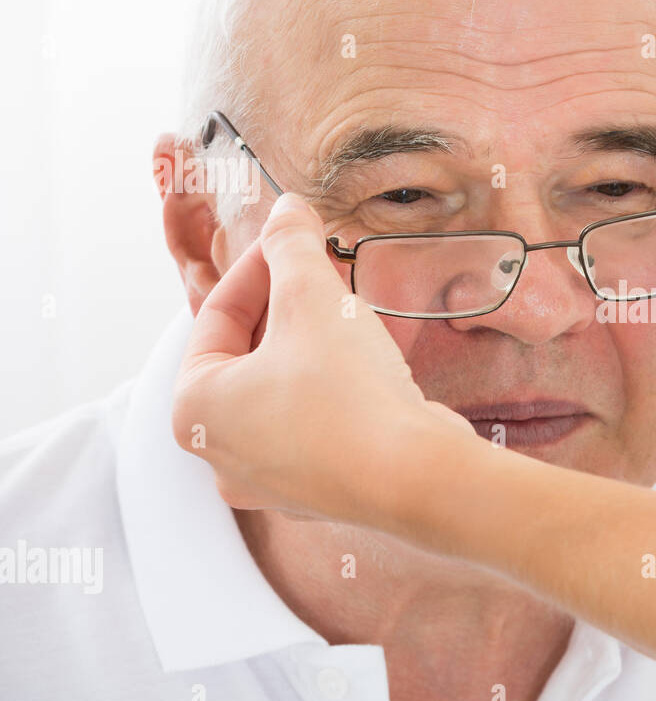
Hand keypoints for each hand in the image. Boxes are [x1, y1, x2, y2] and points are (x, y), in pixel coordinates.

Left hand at [172, 193, 476, 523]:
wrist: (416, 477)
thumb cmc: (348, 394)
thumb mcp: (313, 298)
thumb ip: (292, 246)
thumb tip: (287, 209)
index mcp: (194, 408)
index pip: (217, 316)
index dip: (258, 265)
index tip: (294, 239)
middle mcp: (220, 453)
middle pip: (245, 355)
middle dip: (284, 306)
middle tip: (322, 272)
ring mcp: (270, 480)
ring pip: (280, 390)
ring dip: (308, 346)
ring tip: (346, 312)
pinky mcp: (319, 491)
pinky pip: (312, 424)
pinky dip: (329, 388)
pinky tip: (365, 364)